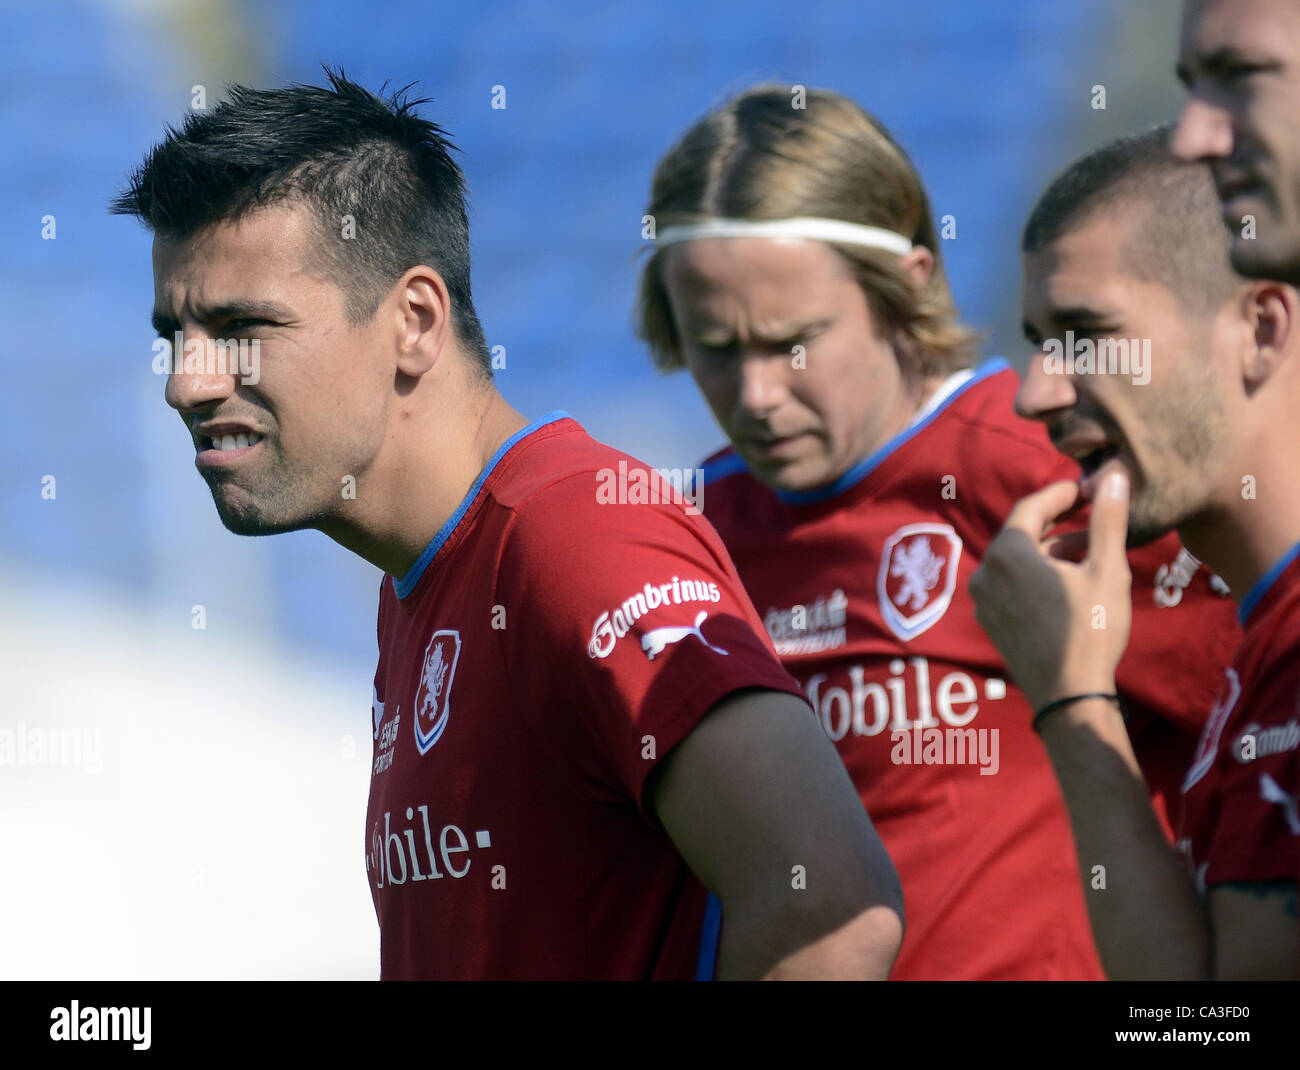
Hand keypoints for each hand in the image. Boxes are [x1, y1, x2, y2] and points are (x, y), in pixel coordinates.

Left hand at [969, 469, 1131, 711]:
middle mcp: (985, 572)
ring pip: (1018, 560)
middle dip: (1059, 522)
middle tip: (1093, 515)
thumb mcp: (1107, 570)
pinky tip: (1069, 583)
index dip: (1062, 494)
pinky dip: (1037, 574)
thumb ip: (1107, 519)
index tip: (1089, 487)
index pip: (1032, 506)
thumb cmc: (1092, 631)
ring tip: (1091, 552)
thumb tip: (1112, 474)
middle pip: (1022, 532)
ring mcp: (983, 599)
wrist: (1069, 696)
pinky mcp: (990, 620)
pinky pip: (1011, 584)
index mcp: (1008, 553)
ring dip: (1051, 551)